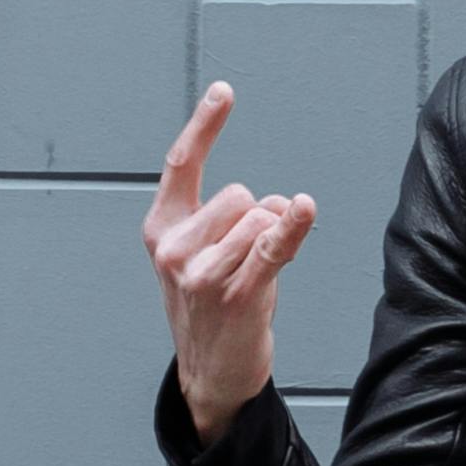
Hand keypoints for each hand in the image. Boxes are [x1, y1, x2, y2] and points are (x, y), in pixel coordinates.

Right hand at [145, 84, 314, 445]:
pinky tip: (304, 208)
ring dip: (272, 238)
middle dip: (257, 216)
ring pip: (260, 218)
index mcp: (160, 229)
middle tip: (245, 259)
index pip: (181, 164)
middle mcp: (174, 248)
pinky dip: (293, 226)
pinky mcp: (236, 294)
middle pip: (240, 194)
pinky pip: (272, 246)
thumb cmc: (212, 305)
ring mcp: (201, 274)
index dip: (204, 125)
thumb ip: (236, 217)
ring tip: (254, 276)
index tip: (225, 91)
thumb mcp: (206, 253)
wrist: (210, 374)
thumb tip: (284, 205)